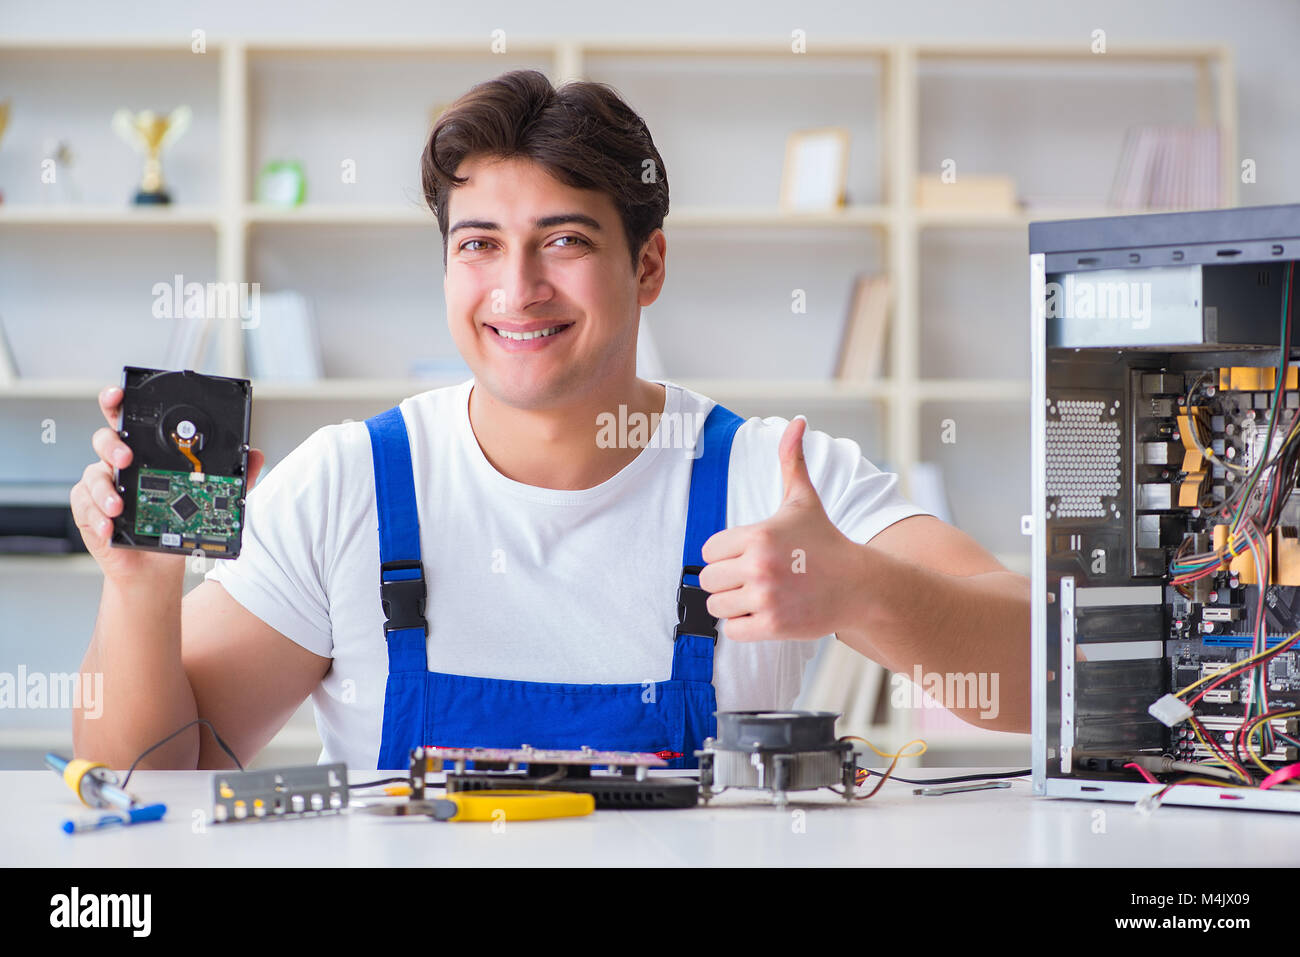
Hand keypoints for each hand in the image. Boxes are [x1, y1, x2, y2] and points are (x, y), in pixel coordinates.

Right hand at [70, 384, 265, 582]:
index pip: (127, 419)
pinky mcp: (91, 511)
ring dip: (104, 489)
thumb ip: (232, 476)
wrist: (156, 562)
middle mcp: (119, 464)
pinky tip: (110, 526)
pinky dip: (98, 516)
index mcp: (144, 452)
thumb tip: (256, 455)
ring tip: (119, 505)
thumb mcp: (206, 496)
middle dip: (112, 444)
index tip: (119, 393)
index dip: (117, 401)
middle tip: (126, 458)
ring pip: (93, 475)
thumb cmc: (176, 522)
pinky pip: (86, 507)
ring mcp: (103, 487)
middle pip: (104, 440)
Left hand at [699, 416, 861, 641]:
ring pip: (717, 607)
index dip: (725, 555)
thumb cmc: (826, 542)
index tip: (749, 556)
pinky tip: (765, 614)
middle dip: (726, 582)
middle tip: (753, 579)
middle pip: (708, 581)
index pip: (709, 551)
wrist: (861, 585)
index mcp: (758, 534)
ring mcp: (766, 597)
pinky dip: (744, 626)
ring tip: (760, 596)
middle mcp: (759, 566)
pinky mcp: (773, 625)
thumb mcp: (804, 500)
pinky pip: (733, 631)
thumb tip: (797, 421)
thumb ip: (791, 460)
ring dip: (734, 605)